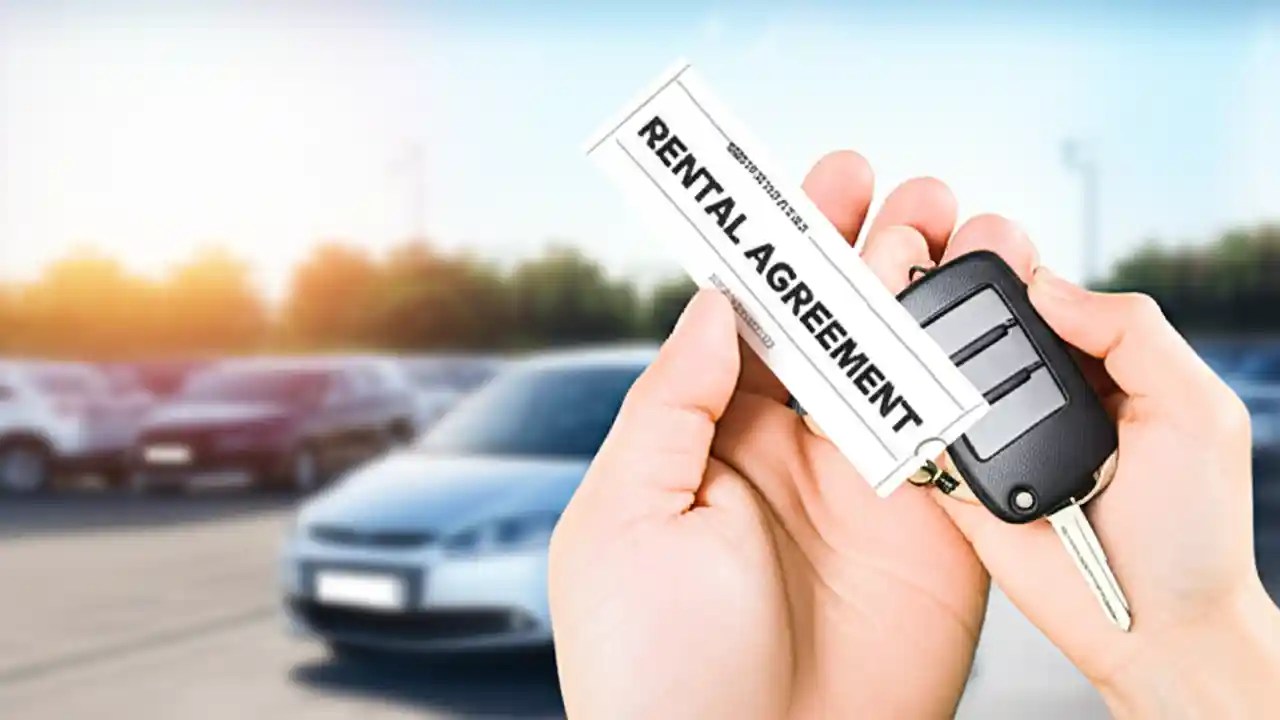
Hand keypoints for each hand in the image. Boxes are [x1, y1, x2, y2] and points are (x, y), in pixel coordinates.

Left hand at [549, 153, 989, 718]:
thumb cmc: (652, 668)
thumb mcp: (622, 518)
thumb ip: (670, 403)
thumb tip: (715, 303)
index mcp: (708, 439)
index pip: (754, 318)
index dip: (787, 248)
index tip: (820, 184)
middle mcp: (790, 453)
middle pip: (839, 326)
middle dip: (872, 251)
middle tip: (908, 191)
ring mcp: (866, 488)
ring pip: (905, 364)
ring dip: (933, 293)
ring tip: (955, 229)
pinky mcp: (933, 533)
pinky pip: (962, 436)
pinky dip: (980, 374)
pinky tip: (990, 316)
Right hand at [861, 211, 1279, 713]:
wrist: (1155, 629)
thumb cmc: (1193, 529)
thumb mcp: (1193, 408)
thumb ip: (1132, 332)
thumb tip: (1047, 283)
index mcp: (1098, 370)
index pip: (1039, 301)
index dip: (1006, 271)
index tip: (969, 247)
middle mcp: (1040, 401)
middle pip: (977, 334)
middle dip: (943, 306)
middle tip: (905, 275)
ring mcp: (996, 444)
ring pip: (937, 383)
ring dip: (909, 357)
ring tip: (885, 325)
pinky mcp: (960, 489)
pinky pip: (916, 444)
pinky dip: (894, 419)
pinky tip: (877, 391)